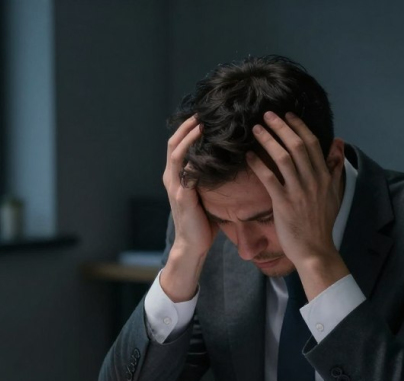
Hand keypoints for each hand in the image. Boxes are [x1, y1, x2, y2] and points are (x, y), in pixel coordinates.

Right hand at [160, 115, 217, 300]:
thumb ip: (211, 179)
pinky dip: (194, 158)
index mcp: (176, 176)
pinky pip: (186, 172)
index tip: (202, 114)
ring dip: (189, 137)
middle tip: (202, 112)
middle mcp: (171, 178)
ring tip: (203, 124)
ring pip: (177, 153)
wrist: (192, 246)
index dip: (187, 128)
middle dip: (187, 126)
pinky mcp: (182, 196)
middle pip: (173, 142)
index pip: (178, 144)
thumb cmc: (203, 222)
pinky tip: (208, 149)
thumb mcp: (206, 195)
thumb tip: (231, 163)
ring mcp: (174, 186)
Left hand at [245, 111, 348, 299]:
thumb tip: (338, 141)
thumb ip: (335, 166)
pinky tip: (249, 156)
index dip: (299, 126)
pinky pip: (269, 179)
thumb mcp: (335, 192)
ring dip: (269, 140)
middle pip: (298, 145)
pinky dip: (259, 165)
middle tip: (267, 115)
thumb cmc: (321, 222)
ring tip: (257, 129)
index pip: (313, 144)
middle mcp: (314, 180)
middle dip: (282, 127)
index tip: (287, 115)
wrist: (315, 250)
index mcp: (325, 176)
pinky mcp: (284, 204)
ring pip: (284, 158)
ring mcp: (299, 192)